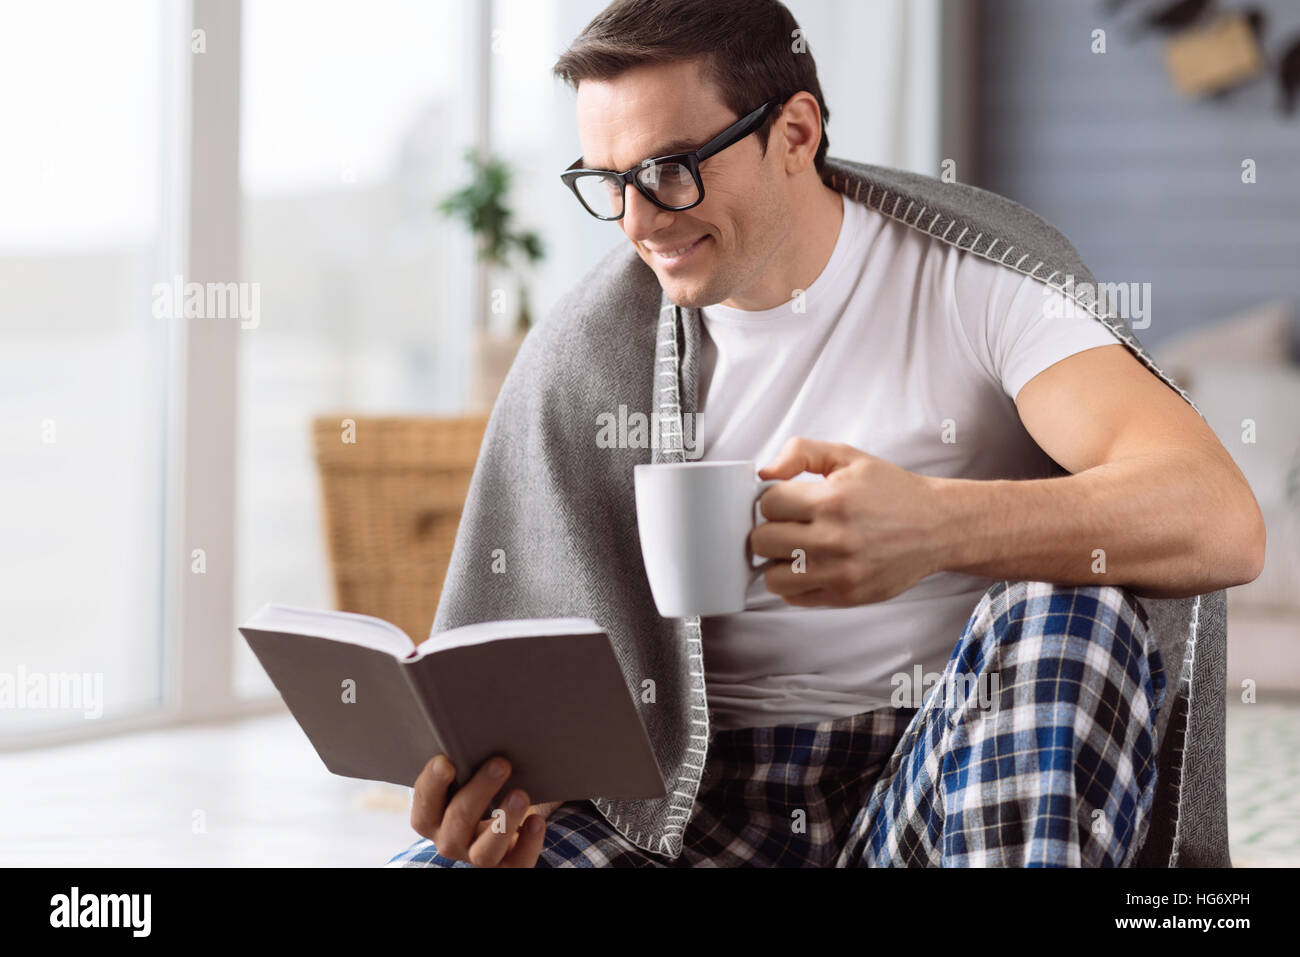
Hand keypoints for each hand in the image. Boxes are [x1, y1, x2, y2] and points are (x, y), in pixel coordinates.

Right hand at [410, 754, 554, 866]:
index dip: (431, 786)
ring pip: (484, 852)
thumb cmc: (481, 785)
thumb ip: (464, 761)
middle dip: (478, 792)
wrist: (509, 817)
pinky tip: (537, 821)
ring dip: (503, 822)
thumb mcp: (467, 775)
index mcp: (433, 819)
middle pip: (457, 823)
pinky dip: (529, 843)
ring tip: (521, 794)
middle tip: (501, 763)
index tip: (446, 761)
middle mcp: (450, 842)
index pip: (423, 809)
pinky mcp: (508, 868)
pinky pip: (517, 865)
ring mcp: (477, 858)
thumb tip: (475, 721)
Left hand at [753, 437, 943, 606]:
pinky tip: (811, 566)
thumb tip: (765, 473)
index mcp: (832, 500)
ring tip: (796, 550)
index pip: (767, 505)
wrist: (938, 527)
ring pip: (772, 577)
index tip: (788, 502)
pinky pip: (795, 598)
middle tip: (789, 526)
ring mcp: (840, 572)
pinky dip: (795, 584)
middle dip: (770, 530)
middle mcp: (834, 539)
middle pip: (762, 542)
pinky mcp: (846, 596)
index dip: (773, 501)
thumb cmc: (892, 492)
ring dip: (778, 562)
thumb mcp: (848, 457)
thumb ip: (801, 453)